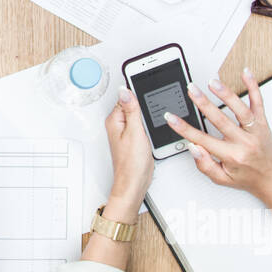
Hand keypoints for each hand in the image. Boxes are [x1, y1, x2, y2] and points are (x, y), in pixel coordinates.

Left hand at [104, 87, 155, 209]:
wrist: (135, 183)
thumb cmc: (131, 163)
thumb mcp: (134, 132)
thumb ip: (131, 110)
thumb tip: (124, 90)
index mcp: (115, 120)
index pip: (126, 96)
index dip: (138, 91)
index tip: (149, 87)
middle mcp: (118, 124)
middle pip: (132, 104)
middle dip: (145, 102)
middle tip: (156, 102)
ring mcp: (126, 131)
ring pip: (138, 114)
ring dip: (148, 114)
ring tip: (157, 114)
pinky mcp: (135, 138)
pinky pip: (142, 124)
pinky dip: (149, 123)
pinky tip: (155, 125)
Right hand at [161, 67, 271, 202]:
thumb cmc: (248, 178)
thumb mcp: (222, 179)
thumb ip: (205, 165)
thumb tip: (193, 148)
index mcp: (232, 156)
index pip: (202, 139)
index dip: (184, 128)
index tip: (172, 118)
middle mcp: (244, 142)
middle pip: (220, 119)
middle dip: (203, 103)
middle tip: (191, 90)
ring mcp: (255, 130)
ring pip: (240, 109)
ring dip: (225, 94)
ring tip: (212, 82)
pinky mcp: (263, 122)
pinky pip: (259, 102)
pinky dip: (253, 86)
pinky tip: (246, 73)